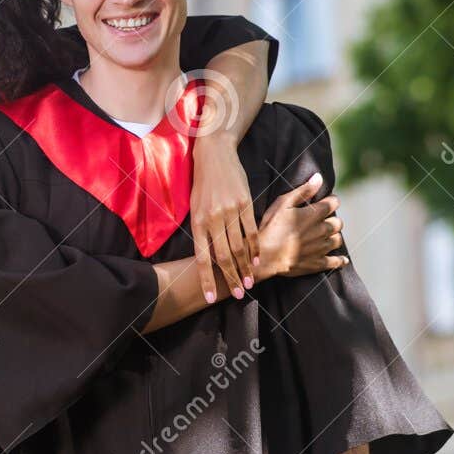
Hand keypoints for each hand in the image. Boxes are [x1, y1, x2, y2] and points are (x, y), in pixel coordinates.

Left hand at [190, 135, 258, 302]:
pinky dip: (256, 248)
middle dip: (230, 279)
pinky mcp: (245, 203)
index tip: (210, 298)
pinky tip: (259, 260)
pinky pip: (252, 231)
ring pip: (239, 247)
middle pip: (223, 257)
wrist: (214, 154)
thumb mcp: (194, 206)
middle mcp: (213, 219)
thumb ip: (200, 230)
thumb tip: (205, 254)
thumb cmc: (202, 183)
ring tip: (250, 282)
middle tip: (237, 295)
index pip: (202, 258)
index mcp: (197, 222)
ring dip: (245, 267)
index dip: (206, 280)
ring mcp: (230, 211)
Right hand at [257, 174, 346, 279]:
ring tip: (326, 236)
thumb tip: (319, 177)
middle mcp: (322, 230)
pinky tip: (342, 260)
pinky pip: (335, 262)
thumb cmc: (271, 227)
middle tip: (323, 221)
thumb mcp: (283, 204)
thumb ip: (303, 191)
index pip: (334, 203)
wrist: (266, 256)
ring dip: (334, 236)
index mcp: (315, 214)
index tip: (326, 203)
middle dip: (332, 220)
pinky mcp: (317, 263)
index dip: (331, 201)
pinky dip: (340, 261)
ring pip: (337, 240)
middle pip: (338, 223)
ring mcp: (321, 248)